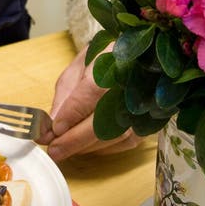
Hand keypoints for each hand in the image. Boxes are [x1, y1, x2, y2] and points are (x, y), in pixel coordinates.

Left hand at [40, 44, 139, 160]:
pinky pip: (126, 142)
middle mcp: (134, 84)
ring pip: (114, 136)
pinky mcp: (150, 121)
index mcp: (114, 61)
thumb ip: (66, 93)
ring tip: (65, 148)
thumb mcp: (79, 66)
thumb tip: (54, 123)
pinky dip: (104, 147)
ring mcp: (145, 105)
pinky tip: (88, 145)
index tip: (54, 129)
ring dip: (86, 146)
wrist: (138, 56)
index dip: (72, 114)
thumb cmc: (104, 59)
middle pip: (104, 120)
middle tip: (54, 149)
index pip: (92, 92)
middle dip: (74, 140)